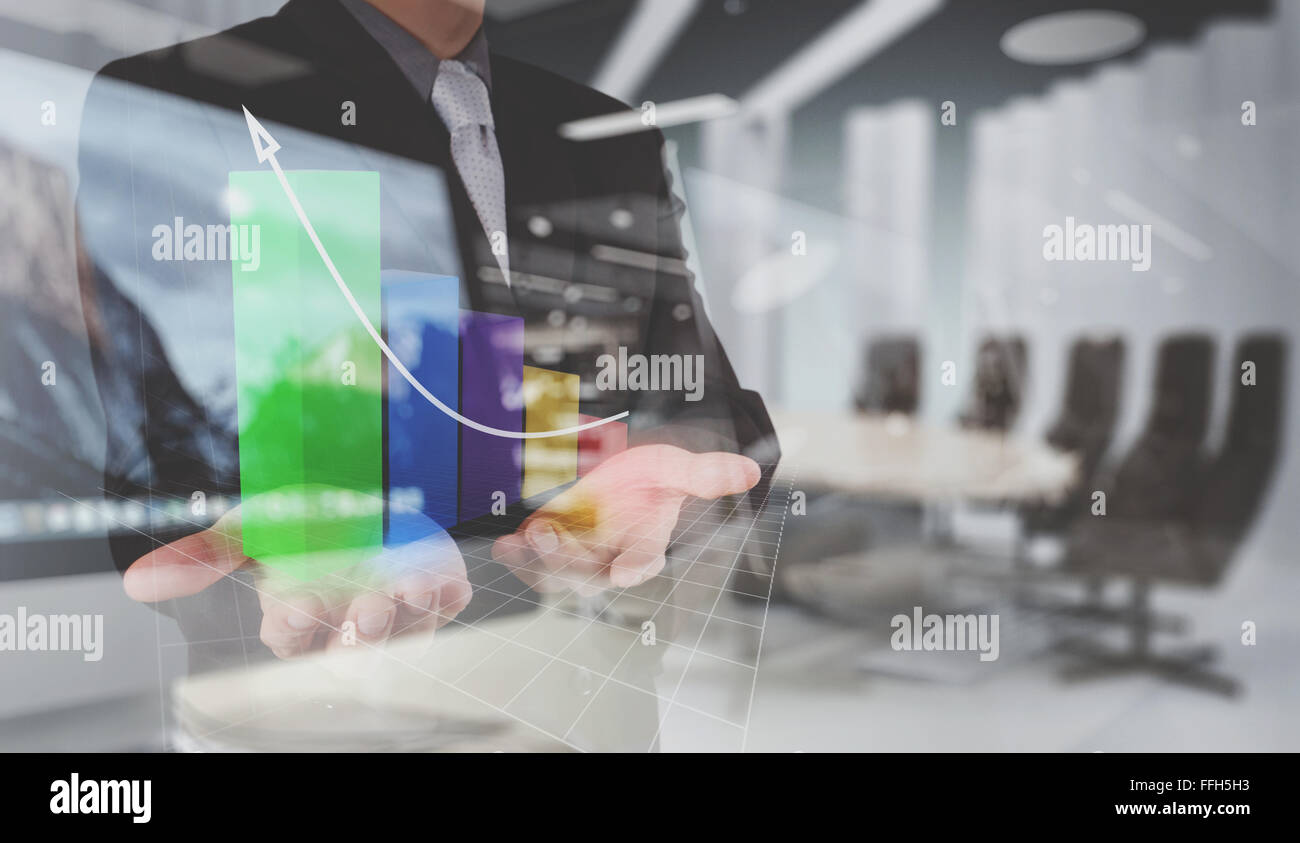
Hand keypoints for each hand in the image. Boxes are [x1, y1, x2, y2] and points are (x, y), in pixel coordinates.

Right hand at [122, 501, 470, 659]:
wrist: (359, 482)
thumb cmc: (301, 518)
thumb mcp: (250, 526)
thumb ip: (203, 555)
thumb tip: (138, 583)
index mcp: (299, 616)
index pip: (291, 639)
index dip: (294, 626)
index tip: (296, 603)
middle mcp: (347, 622)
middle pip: (355, 647)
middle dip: (361, 632)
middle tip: (364, 607)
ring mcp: (396, 609)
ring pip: (406, 630)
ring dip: (409, 612)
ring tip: (407, 585)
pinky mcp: (436, 589)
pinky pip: (447, 603)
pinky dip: (447, 593)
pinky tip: (443, 578)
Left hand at [492, 444, 760, 595]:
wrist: (611, 470)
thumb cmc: (646, 477)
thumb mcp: (674, 467)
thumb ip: (706, 474)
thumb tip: (750, 470)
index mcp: (644, 545)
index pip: (643, 561)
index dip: (635, 567)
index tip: (623, 573)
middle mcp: (609, 558)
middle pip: (589, 574)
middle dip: (567, 559)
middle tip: (551, 535)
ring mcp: (574, 556)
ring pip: (557, 573)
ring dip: (539, 560)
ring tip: (527, 539)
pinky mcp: (546, 548)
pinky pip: (530, 561)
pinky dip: (517, 556)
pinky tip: (504, 545)